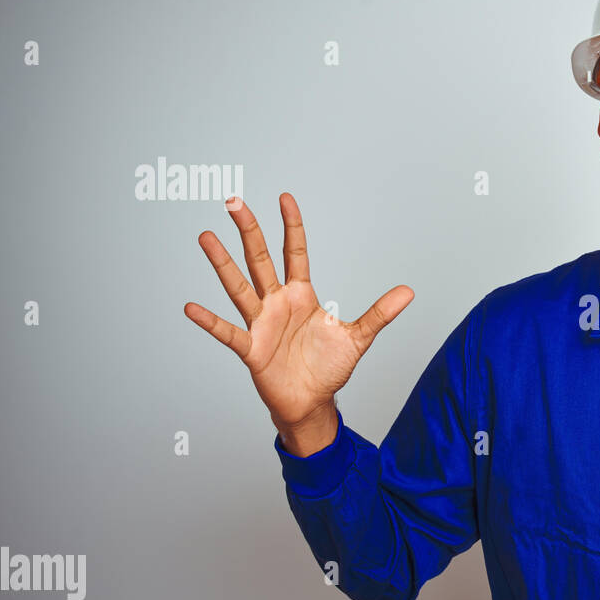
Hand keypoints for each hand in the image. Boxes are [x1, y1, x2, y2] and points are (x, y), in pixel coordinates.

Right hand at [184, 193, 413, 450]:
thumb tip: (409, 292)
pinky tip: (190, 307)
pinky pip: (227, 332)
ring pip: (239, 287)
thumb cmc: (328, 368)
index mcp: (301, 296)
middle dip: (248, 231)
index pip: (295, 252)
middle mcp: (277, 304)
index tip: (285, 197)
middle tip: (234, 202)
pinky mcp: (251, 349)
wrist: (312, 402)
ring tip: (206, 236)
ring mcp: (261, 324)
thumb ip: (379, 313)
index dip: (291, 226)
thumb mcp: (357, 337)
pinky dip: (209, 321)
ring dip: (222, 264)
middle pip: (260, 260)